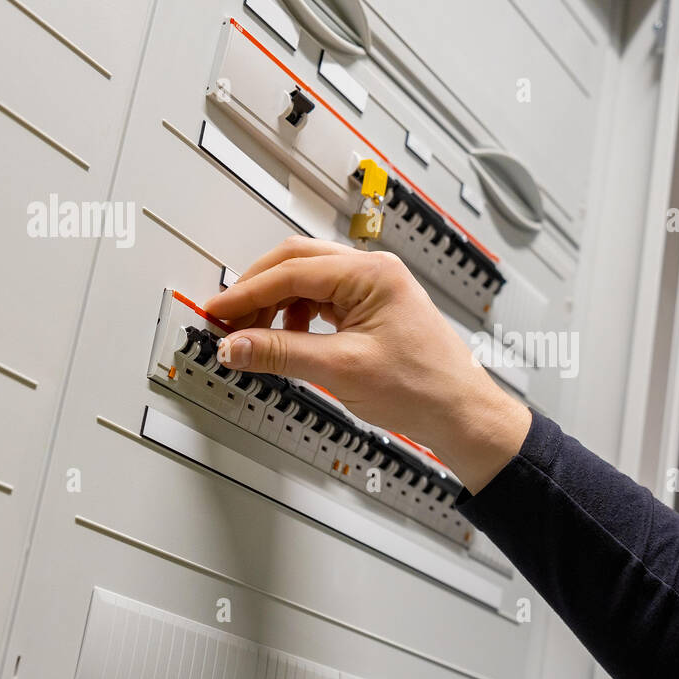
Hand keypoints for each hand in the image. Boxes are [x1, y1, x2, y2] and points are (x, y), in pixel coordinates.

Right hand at [202, 237, 530, 493]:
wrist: (462, 414)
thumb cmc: (424, 389)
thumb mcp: (341, 370)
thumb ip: (281, 354)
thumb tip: (235, 345)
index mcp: (372, 274)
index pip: (291, 271)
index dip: (246, 293)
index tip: (216, 313)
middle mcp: (374, 272)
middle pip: (296, 264)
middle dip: (257, 292)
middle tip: (228, 322)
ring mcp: (374, 290)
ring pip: (307, 282)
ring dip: (275, 306)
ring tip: (255, 338)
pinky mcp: (373, 311)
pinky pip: (322, 302)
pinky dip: (296, 319)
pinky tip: (288, 343)